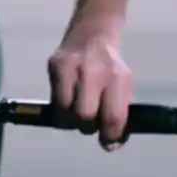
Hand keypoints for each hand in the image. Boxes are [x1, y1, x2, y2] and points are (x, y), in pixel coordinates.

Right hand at [47, 18, 133, 150]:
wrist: (93, 31)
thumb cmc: (110, 66)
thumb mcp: (123, 86)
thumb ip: (121, 114)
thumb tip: (111, 144)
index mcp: (118, 77)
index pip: (113, 117)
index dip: (110, 136)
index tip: (108, 141)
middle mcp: (95, 71)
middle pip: (85, 117)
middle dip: (87, 127)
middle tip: (89, 122)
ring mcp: (71, 67)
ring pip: (64, 113)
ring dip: (70, 120)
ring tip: (76, 112)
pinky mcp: (54, 65)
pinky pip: (53, 102)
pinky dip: (59, 109)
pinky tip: (66, 102)